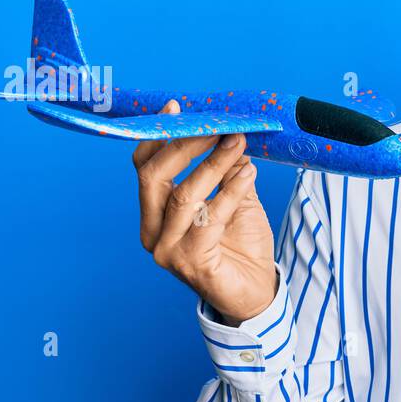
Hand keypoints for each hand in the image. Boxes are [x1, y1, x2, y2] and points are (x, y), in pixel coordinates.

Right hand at [133, 100, 277, 323]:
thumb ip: (225, 171)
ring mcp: (168, 250)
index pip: (145, 168)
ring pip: (183, 196)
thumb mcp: (233, 199)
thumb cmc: (239, 245)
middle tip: (215, 126)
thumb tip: (228, 134)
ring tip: (238, 144)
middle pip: (154, 177)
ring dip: (213, 164)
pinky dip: (231, 192)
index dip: (159, 137)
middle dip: (184, 145)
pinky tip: (249, 174)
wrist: (255, 292)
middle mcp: (153, 232)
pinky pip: (210, 218)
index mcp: (154, 213)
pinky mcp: (191, 263)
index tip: (178, 110)